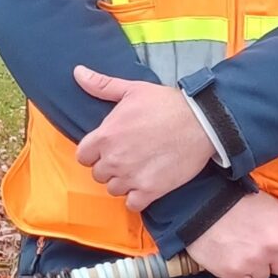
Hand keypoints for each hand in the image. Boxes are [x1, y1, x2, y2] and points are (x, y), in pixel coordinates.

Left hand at [73, 67, 213, 210]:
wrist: (200, 122)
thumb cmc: (165, 104)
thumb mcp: (132, 89)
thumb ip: (101, 85)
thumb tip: (77, 72)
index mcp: (106, 136)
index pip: (82, 156)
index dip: (93, 152)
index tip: (107, 147)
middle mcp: (114, 159)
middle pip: (98, 174)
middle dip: (109, 166)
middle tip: (126, 156)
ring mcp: (131, 177)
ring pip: (113, 189)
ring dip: (122, 182)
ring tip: (137, 169)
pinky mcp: (150, 191)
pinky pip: (132, 204)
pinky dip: (136, 198)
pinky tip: (145, 185)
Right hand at [187, 192, 277, 277]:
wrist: (198, 204)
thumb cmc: (233, 199)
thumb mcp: (267, 200)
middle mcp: (274, 248)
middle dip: (275, 260)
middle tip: (259, 244)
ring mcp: (253, 263)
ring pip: (265, 277)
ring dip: (256, 266)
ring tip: (241, 247)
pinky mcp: (234, 273)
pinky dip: (240, 274)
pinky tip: (232, 257)